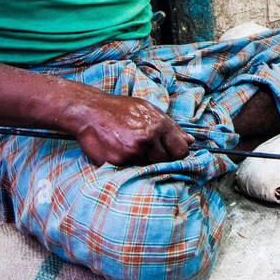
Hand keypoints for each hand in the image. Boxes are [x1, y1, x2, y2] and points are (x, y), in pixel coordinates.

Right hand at [64, 90, 193, 166]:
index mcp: (158, 124)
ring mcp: (133, 150)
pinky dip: (128, 165)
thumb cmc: (120, 110)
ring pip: (148, 167)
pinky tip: (120, 152)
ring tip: (130, 148)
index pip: (181, 150)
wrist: (88, 111)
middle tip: (145, 150)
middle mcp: (148, 137)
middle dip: (159, 159)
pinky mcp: (119, 161)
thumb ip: (170, 127)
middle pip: (165, 161)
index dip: (178, 155)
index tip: (171, 155)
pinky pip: (131, 170)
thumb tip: (190, 141)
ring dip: (143, 162)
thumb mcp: (148, 110)